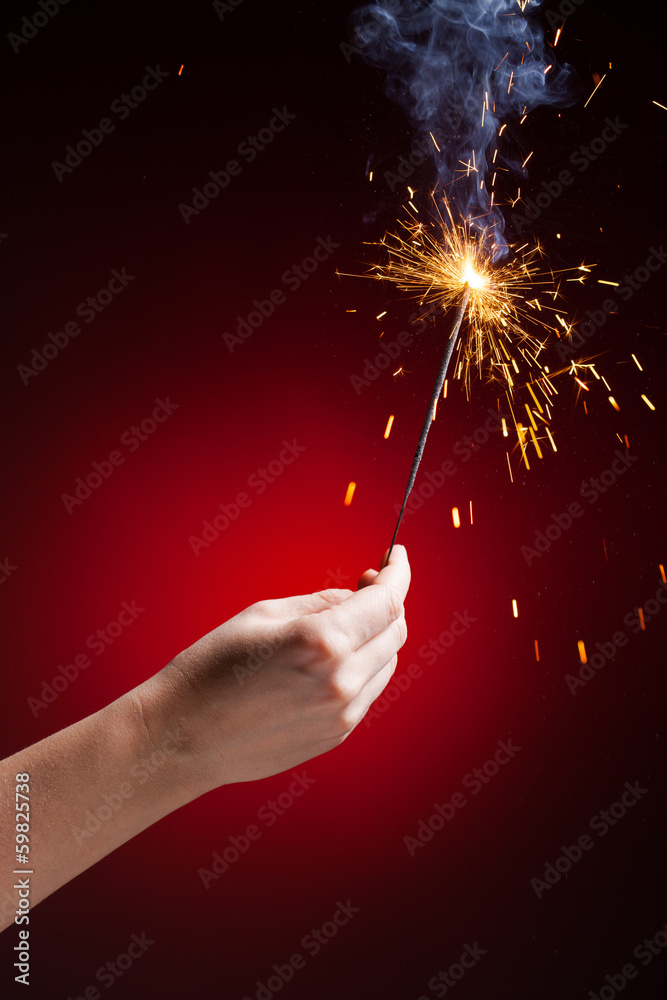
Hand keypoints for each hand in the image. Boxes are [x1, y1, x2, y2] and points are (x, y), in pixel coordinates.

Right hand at [143, 546, 409, 792]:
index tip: (396, 557)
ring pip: (387, 663)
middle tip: (364, 585)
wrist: (183, 736)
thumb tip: (358, 597)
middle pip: (395, 631)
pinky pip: (367, 690)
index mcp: (323, 641)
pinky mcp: (336, 734)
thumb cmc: (213, 667)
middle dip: (387, 603)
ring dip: (376, 637)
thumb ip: (321, 603)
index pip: (386, 601)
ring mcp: (342, 713)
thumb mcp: (265, 615)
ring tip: (342, 625)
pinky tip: (329, 660)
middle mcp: (342, 680)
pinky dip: (361, 667)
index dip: (398, 572)